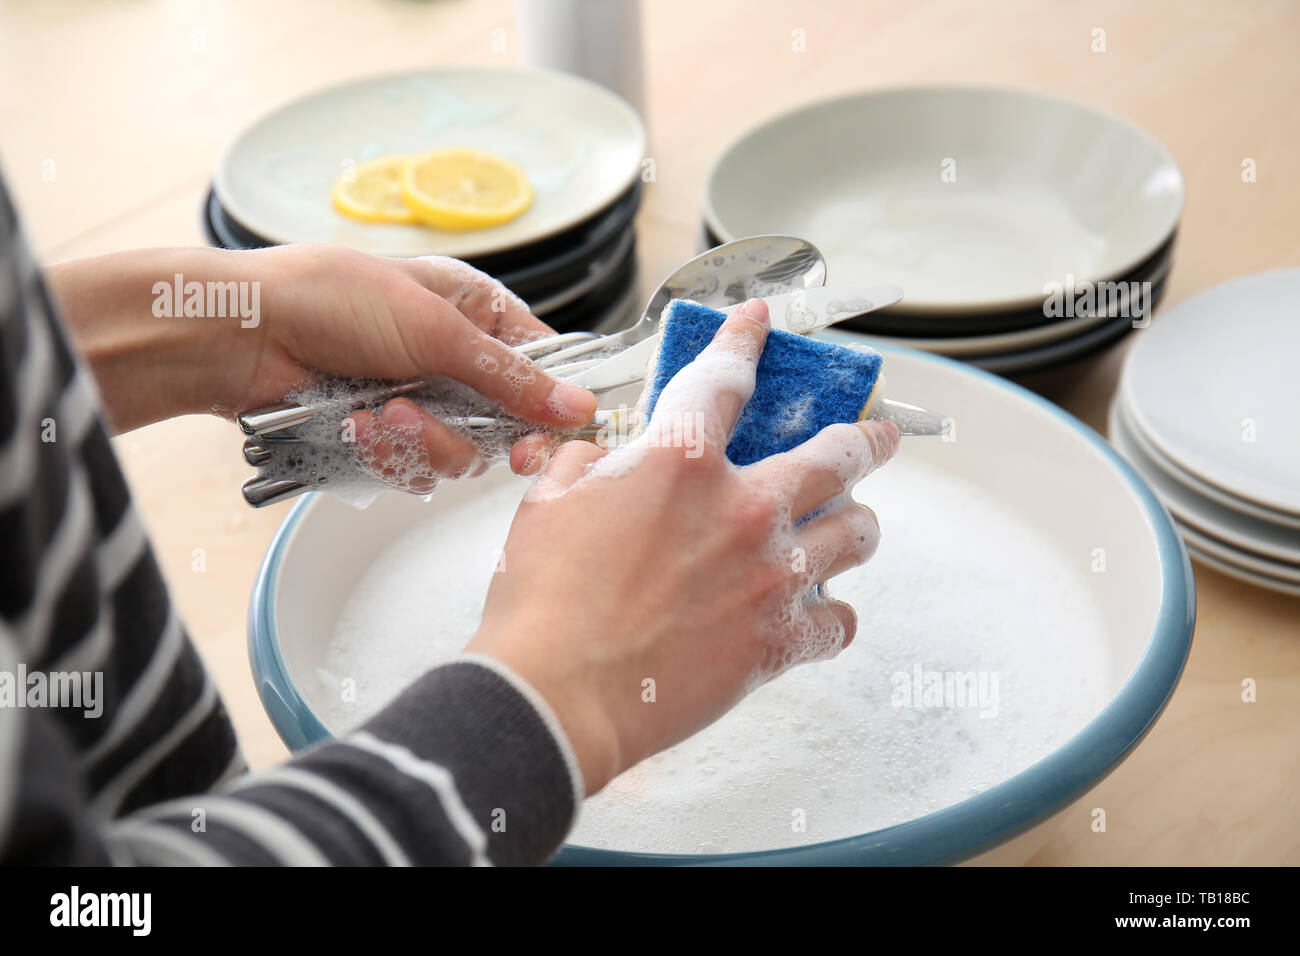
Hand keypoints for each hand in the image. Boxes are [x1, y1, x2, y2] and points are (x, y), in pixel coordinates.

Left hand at [46, 245, 594, 482]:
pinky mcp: (382, 434)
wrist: (241, 335)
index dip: (552, 404)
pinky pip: (413, 467)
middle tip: (470, 441)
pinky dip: (387, 453)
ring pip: (460, 453)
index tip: (551, 437)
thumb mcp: (434, 328)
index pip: (541, 365)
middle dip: (478, 434)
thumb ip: (509, 376)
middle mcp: (451, 357)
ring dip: (422, 442)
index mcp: (474, 311)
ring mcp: (417, 398)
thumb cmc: (329, 299)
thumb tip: (580, 406)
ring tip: (382, 415)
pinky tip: (356, 426)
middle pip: (505, 422)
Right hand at [465, 299, 900, 793]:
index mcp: (683, 461)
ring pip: (857, 535)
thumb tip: (602, 456)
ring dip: (857, 525)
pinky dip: (834, 616)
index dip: (747, 341)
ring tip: (853, 526)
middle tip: (881, 435)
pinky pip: (838, 623)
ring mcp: (769, 577)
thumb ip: (588, 464)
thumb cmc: (543, 601)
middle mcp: (743, 509)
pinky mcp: (775, 642)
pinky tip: (822, 614)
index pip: (726, 378)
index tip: (761, 323)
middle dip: (870, 438)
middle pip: (839, 455)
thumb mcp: (550, 503)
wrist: (555, 692)